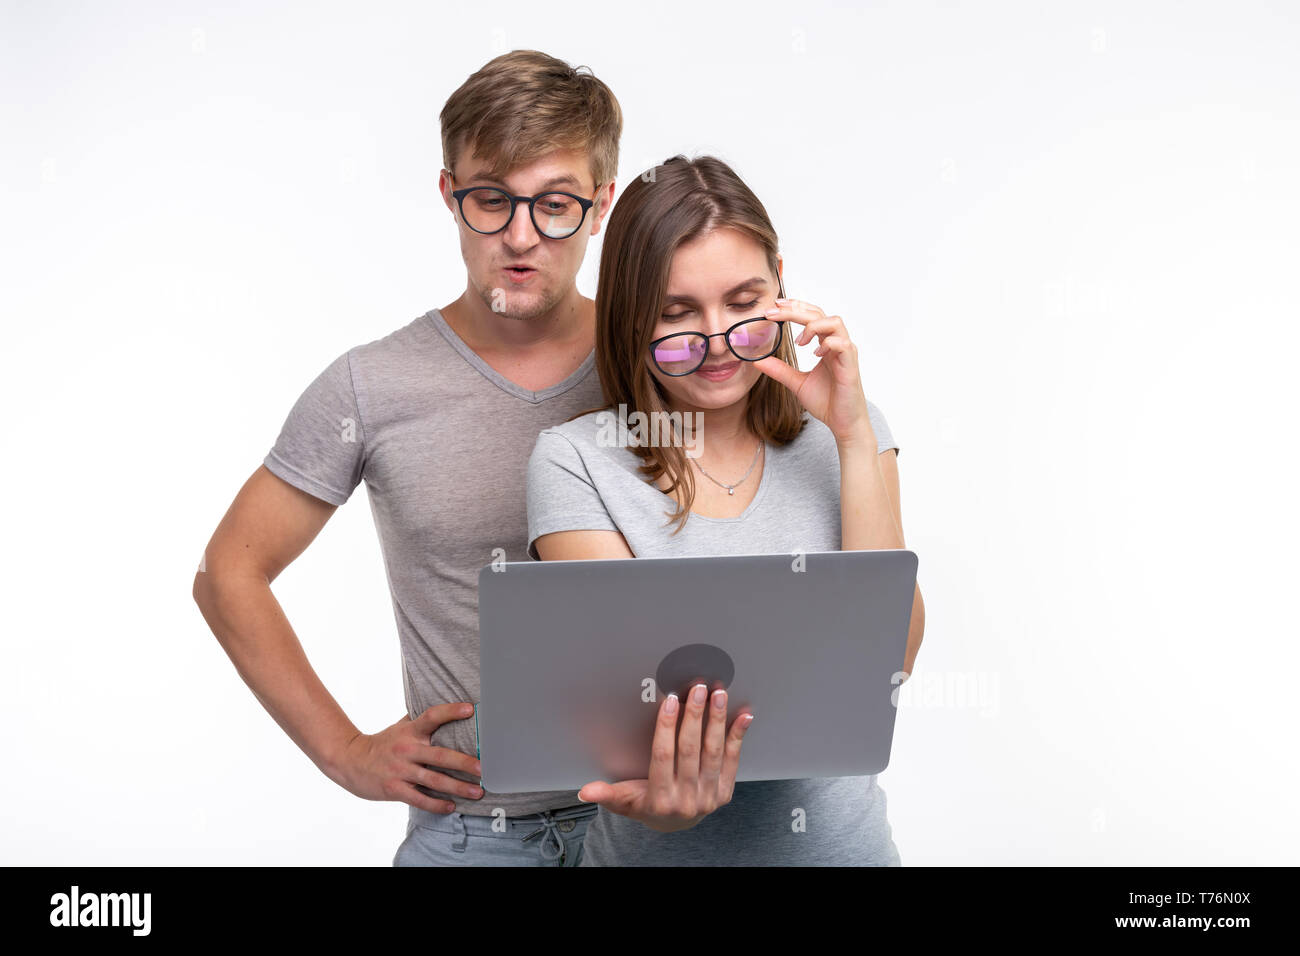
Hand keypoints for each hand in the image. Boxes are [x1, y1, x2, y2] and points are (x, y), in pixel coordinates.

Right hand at [330, 704, 483, 813]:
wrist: (350, 761)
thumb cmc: (382, 743)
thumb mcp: (400, 727)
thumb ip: (420, 721)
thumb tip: (446, 706)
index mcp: (410, 731)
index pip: (432, 716)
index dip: (450, 711)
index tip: (470, 709)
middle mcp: (407, 749)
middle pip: (440, 756)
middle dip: (464, 763)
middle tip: (484, 769)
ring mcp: (401, 770)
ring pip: (434, 780)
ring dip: (458, 787)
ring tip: (478, 792)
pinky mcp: (394, 789)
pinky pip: (419, 799)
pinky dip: (436, 804)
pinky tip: (452, 806)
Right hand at [578, 684, 752, 832]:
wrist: (676, 824)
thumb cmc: (646, 805)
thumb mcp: (624, 801)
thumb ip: (606, 794)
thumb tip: (584, 791)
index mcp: (659, 799)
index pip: (663, 756)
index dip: (667, 727)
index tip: (670, 701)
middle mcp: (686, 799)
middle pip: (690, 750)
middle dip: (695, 716)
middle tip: (697, 688)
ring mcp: (709, 797)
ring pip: (713, 752)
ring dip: (717, 721)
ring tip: (718, 694)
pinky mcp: (725, 792)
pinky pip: (733, 760)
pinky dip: (738, 736)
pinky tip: (744, 716)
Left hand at [752, 298, 875, 449]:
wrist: (843, 423)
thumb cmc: (826, 401)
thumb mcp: (796, 383)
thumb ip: (779, 370)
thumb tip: (757, 360)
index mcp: (826, 345)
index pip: (813, 315)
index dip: (796, 306)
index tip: (776, 305)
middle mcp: (837, 344)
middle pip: (819, 314)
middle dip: (795, 310)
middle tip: (774, 312)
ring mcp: (846, 353)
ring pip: (834, 322)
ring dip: (813, 326)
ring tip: (799, 342)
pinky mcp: (850, 366)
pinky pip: (842, 344)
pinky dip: (827, 344)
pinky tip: (816, 354)